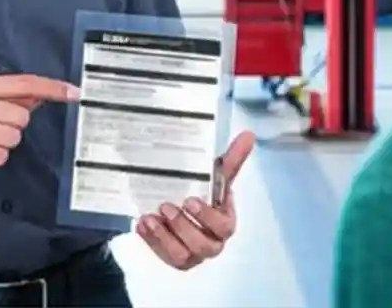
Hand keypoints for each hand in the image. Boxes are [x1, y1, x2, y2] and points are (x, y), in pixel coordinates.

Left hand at [136, 131, 255, 269]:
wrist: (184, 205)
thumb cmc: (206, 193)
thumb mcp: (215, 176)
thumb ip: (231, 159)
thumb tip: (248, 135)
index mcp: (225, 223)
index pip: (223, 227)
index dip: (206, 217)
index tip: (189, 200)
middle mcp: (212, 242)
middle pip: (202, 246)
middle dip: (182, 227)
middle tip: (166, 207)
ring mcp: (193, 253)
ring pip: (182, 256)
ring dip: (164, 238)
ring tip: (151, 218)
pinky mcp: (174, 257)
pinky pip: (164, 256)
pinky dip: (152, 241)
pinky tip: (143, 224)